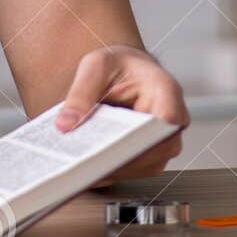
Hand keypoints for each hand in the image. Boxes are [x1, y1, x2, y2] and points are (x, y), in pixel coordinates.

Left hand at [54, 45, 188, 181]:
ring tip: (80, 169)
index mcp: (165, 89)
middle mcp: (171, 120)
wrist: (126, 72)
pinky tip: (85, 169)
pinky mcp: (150, 157)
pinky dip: (109, 171)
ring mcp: (163, 141)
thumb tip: (65, 124)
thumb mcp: (95, 66)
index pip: (166, 120)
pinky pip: (133, 171)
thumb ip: (81, 93)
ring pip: (143, 166)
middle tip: (87, 163)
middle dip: (120, 158)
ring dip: (113, 168)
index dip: (143, 137)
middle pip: (155, 150)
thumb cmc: (118, 65)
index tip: (116, 146)